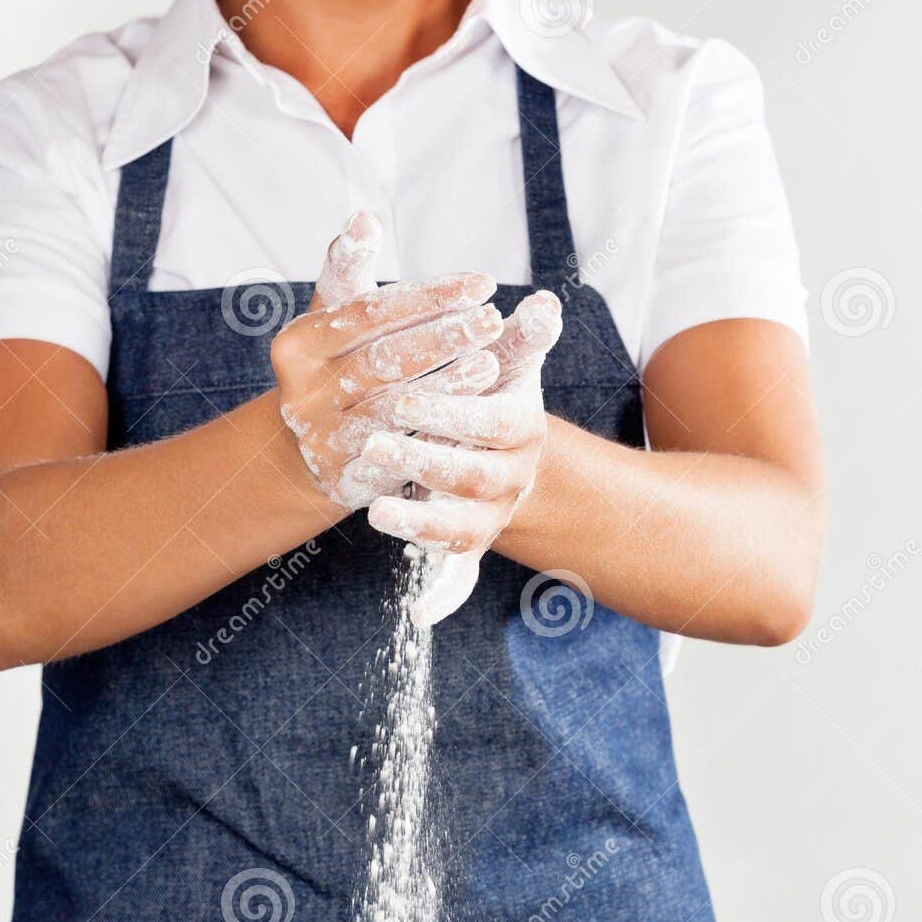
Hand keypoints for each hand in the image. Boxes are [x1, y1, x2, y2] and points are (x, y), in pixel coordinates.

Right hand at [272, 211, 501, 509]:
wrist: (306, 453)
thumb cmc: (333, 368)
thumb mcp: (332, 319)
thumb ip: (348, 272)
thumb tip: (364, 216)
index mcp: (297, 345)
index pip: (369, 312)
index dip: (428, 297)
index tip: (482, 282)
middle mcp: (302, 393)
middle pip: (382, 360)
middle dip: (442, 338)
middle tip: (492, 319)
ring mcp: (323, 440)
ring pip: (392, 407)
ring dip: (445, 384)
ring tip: (490, 362)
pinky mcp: (347, 478)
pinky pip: (399, 452)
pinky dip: (435, 431)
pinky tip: (470, 414)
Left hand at [363, 291, 563, 623]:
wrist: (497, 447)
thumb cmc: (491, 391)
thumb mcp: (505, 357)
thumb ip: (520, 335)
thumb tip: (546, 305)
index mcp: (521, 428)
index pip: (494, 422)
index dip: (455, 412)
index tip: (406, 395)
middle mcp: (511, 478)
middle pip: (472, 475)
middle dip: (424, 459)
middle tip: (374, 445)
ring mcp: (490, 517)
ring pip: (460, 529)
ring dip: (420, 523)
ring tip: (376, 512)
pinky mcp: (469, 548)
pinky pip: (459, 578)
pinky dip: (443, 598)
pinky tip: (419, 616)